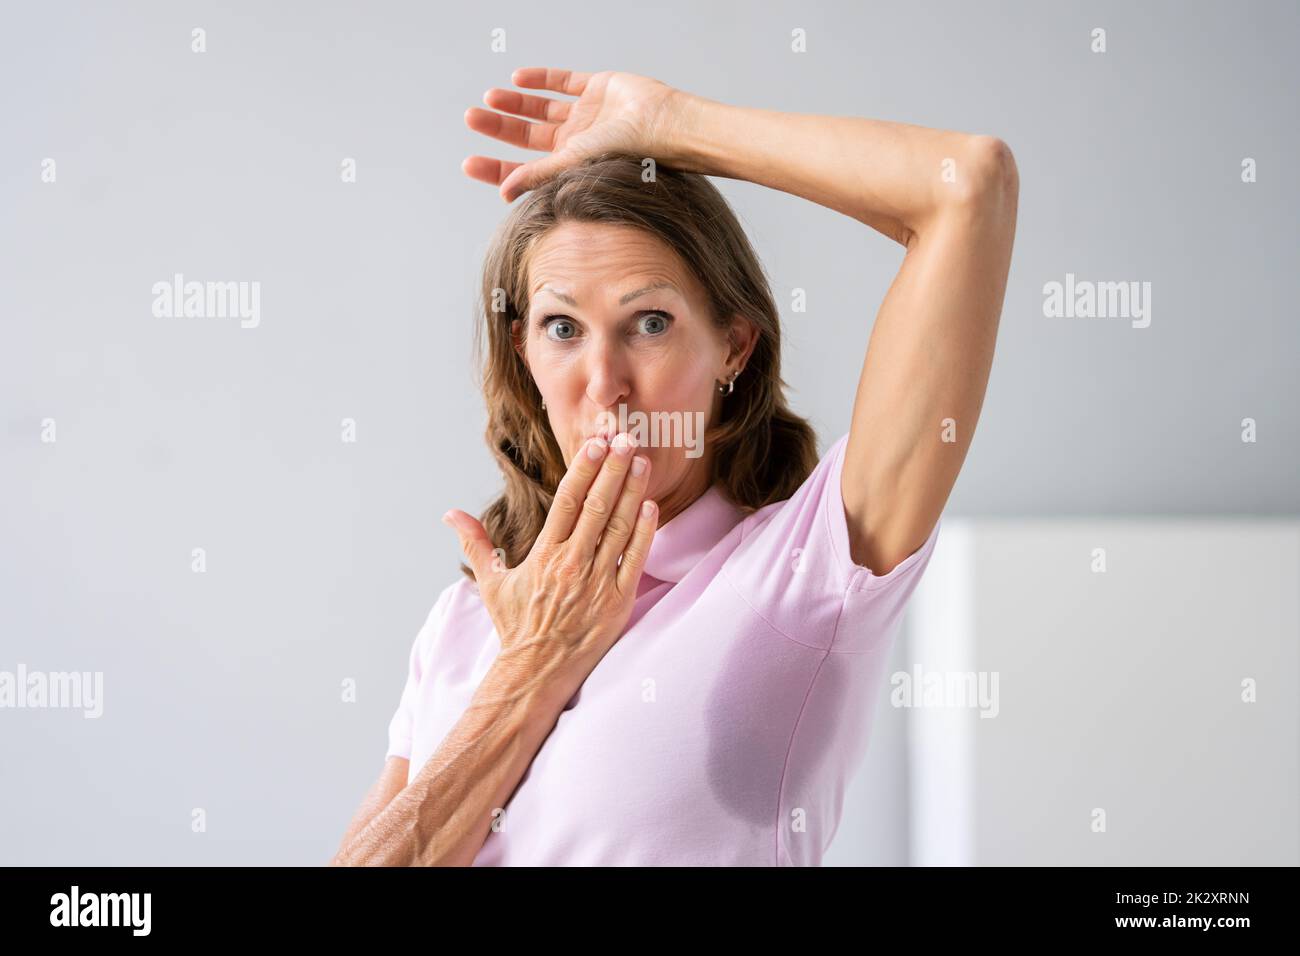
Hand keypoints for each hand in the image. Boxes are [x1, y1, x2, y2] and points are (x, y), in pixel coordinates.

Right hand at [442, 432, 657, 712]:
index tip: (596, 444)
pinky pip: (634, 561)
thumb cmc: (516, 627)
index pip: (566, 502)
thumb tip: (449, 514)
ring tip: (643, 462)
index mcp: (544, 554)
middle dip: (613, 470)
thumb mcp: (493, 583)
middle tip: (628, 439)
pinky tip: (650, 507)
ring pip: (618, 528)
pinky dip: (644, 533)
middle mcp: (572, 563)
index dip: (583, 470)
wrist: (536, 673)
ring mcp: (597, 582)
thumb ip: (475, 543)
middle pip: (596, 507)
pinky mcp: (617, 602)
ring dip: (631, 492)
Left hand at [462, 67, 685, 202]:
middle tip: (471, 117)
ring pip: (542, 108)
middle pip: (528, 135)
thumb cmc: (629, 153)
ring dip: (515, 103)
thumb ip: (539, 175)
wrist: (664, 124)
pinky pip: (564, 81)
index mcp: (571, 167)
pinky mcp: (598, 87)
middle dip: (499, 127)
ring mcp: (587, 114)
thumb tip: (502, 193)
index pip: (524, 169)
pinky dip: (541, 79)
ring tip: (490, 98)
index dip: (497, 168)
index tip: (469, 163)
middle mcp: (577, 142)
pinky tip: (518, 79)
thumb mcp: (576, 165)